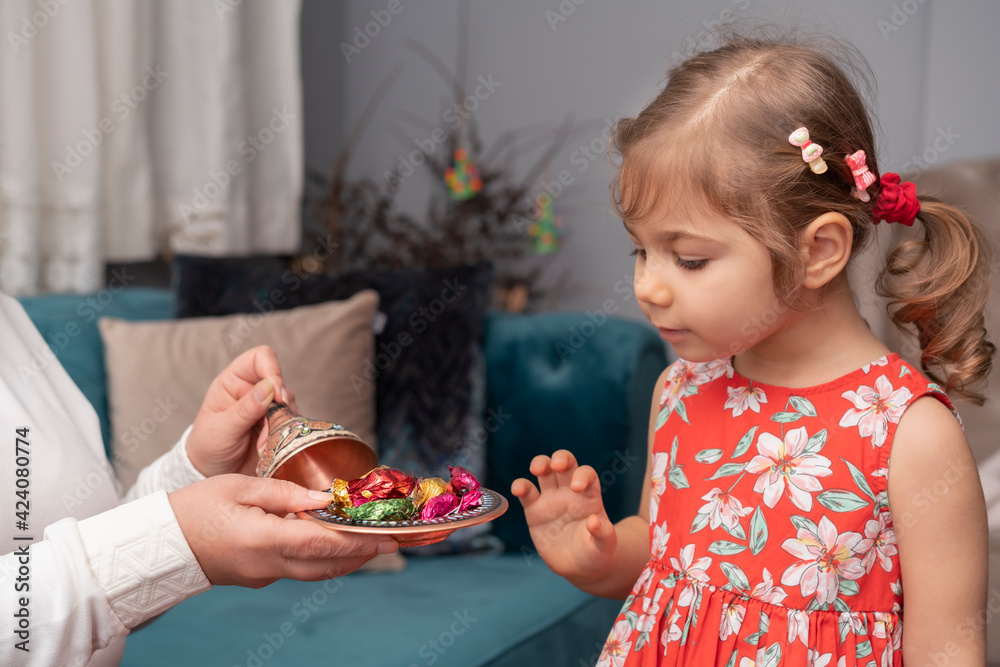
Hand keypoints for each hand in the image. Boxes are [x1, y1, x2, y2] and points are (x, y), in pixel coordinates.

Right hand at [169, 474, 397, 587]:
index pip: (322, 542)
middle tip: (392, 540)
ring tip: (372, 542)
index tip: (386, 536)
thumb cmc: (194, 507)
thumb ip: (286, 492)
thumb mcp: (240, 486)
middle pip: (327, 564)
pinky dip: (323, 557)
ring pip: (316, 571)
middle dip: (362, 553)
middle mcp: (268, 564)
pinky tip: (334, 541)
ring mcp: (263, 575)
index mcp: (263, 539)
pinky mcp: (259, 576)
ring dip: (346, 558)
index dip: (358, 540)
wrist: (159, 543)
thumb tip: (326, 497)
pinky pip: (301, 569)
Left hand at [186, 346, 298, 476]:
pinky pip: (293, 424)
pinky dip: (287, 436)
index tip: (277, 394)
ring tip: (265, 444)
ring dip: (282, 425)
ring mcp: (268, 408)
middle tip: (272, 427)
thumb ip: (244, 409)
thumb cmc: (207, 447)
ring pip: (290, 405)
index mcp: (233, 381)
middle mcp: (253, 390)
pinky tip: (273, 448)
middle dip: (280, 406)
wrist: (211, 473)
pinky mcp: (279, 426)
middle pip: (280, 383)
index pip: (259, 358)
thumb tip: (268, 388)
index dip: (272, 370)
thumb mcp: (221, 429)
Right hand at [511, 449, 616, 582]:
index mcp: (588, 495)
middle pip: (564, 463)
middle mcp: (569, 491)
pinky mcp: (534, 510)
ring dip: (540, 463)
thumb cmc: (595, 552)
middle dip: (560, 458)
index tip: (577, 487)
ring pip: (544, 471)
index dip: (582, 475)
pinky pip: (526, 492)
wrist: (578, 567)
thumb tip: (595, 521)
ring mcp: (551, 499)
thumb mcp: (604, 546)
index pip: (586, 474)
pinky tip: (518, 489)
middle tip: (557, 465)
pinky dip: (520, 486)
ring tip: (537, 469)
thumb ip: (603, 533)